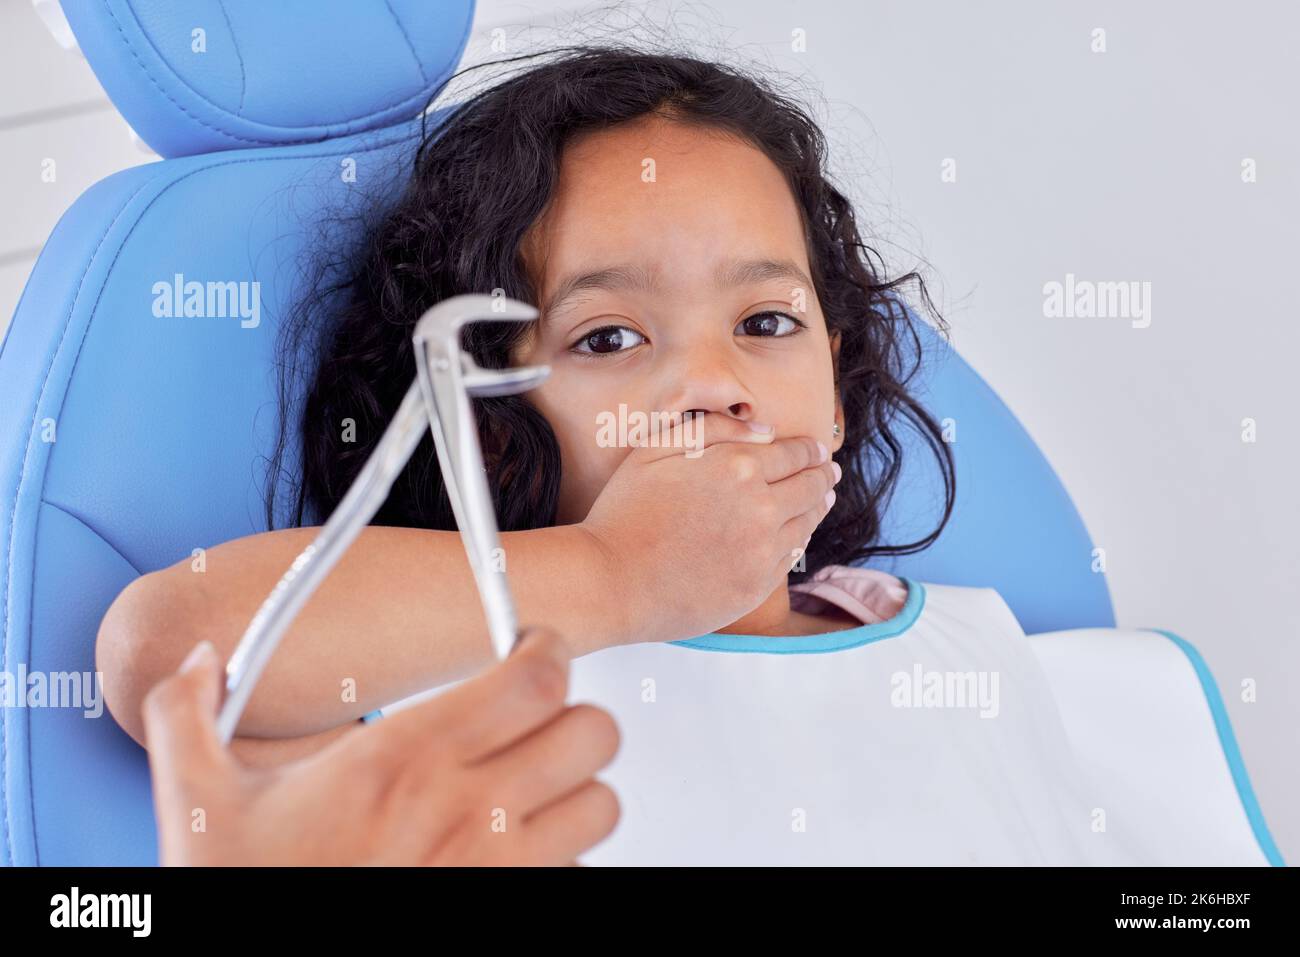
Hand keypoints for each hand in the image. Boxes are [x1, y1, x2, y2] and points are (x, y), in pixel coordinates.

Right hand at [143, 628, 620, 865]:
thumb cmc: (247, 892)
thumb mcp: (197, 803)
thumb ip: (186, 714)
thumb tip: (199, 662)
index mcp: (403, 762)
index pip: (536, 677)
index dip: (546, 650)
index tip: (531, 648)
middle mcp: (467, 813)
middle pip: (593, 731)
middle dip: (570, 715)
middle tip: (533, 719)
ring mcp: (497, 871)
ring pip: (601, 803)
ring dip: (575, 788)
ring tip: (531, 785)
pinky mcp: (508, 910)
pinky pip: (581, 867)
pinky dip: (562, 850)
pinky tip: (514, 846)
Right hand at [580, 412, 839, 644]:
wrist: (612, 580)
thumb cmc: (625, 511)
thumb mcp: (657, 448)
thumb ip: (714, 429)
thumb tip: (764, 430)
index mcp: (739, 466)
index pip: (795, 453)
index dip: (810, 450)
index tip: (817, 450)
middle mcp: (761, 506)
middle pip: (811, 486)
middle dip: (823, 475)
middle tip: (830, 473)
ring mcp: (763, 549)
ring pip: (808, 522)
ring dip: (819, 506)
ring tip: (824, 499)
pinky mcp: (757, 585)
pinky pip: (792, 557)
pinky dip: (800, 539)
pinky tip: (798, 533)